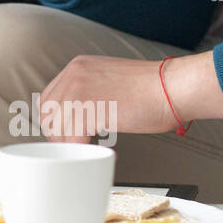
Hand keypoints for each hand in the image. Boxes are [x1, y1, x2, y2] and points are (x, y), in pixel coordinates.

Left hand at [38, 55, 184, 142]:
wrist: (174, 86)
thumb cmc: (152, 89)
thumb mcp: (110, 80)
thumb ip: (91, 92)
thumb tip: (80, 116)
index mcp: (77, 67)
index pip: (48, 98)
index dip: (54, 121)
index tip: (65, 135)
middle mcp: (74, 76)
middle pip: (47, 115)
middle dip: (59, 136)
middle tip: (78, 149)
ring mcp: (80, 91)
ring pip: (59, 130)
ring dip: (74, 147)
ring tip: (93, 153)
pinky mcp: (91, 110)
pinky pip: (75, 140)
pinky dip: (89, 153)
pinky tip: (110, 154)